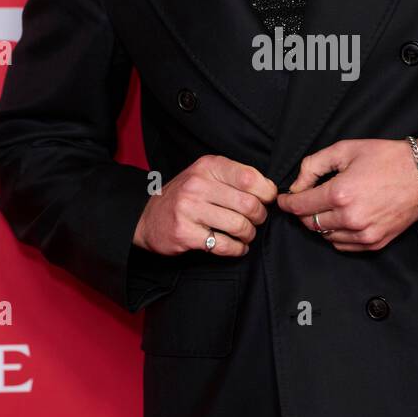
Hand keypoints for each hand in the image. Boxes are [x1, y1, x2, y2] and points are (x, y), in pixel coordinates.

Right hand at [132, 154, 276, 256]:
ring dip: (249, 234)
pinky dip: (237, 249)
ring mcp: (189, 209)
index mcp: (207, 166)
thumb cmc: (185, 196)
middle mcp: (197, 185)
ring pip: (239, 225)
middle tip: (256, 220)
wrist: (147, 218)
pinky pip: (224, 245)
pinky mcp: (185, 233)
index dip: (266, 192)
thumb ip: (234, 177)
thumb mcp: (206, 175)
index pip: (249, 177)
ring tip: (246, 234)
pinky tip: (237, 247)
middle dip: (260, 216)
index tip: (267, 200)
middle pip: (248, 204)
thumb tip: (270, 190)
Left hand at [276, 138, 417, 251]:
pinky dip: (336, 235)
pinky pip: (343, 245)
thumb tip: (297, 184)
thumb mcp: (346, 150)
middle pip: (310, 223)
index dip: (287, 203)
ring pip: (325, 236)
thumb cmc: (388, 159)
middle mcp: (350, 218)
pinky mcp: (374, 242)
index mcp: (340, 193)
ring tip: (326, 208)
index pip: (300, 206)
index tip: (283, 200)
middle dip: (303, 212)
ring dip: (320, 224)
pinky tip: (340, 220)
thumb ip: (314, 165)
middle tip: (306, 200)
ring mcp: (363, 233)